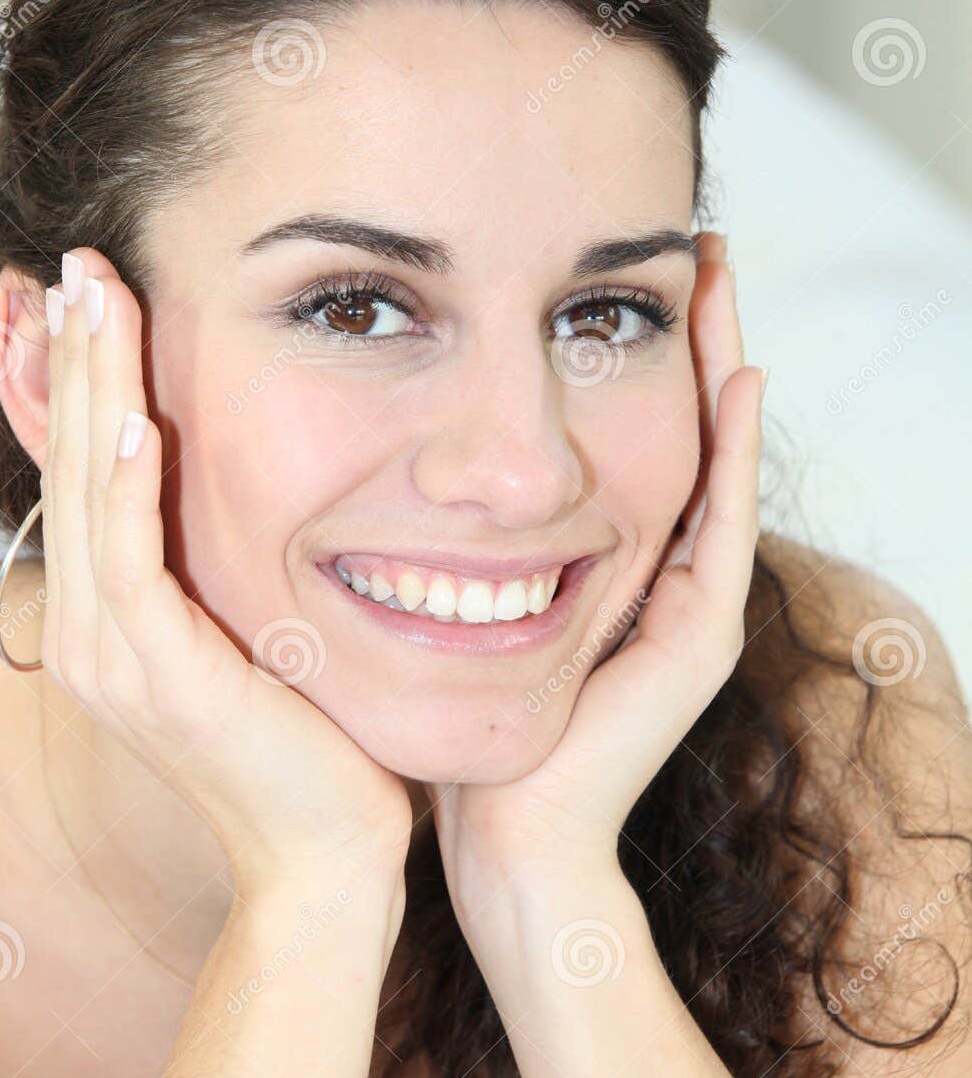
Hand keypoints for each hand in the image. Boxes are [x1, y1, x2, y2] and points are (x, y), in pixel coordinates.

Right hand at [39, 248, 410, 889]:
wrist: (324, 861)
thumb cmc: (312, 748)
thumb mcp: (261, 635)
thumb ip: (231, 567)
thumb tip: (256, 491)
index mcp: (111, 621)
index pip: (83, 476)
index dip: (79, 382)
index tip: (90, 297)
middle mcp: (89, 633)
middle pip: (68, 467)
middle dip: (71, 358)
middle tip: (75, 263)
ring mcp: (110, 658)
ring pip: (87, 494)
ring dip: (90, 389)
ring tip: (92, 296)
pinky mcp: (154, 677)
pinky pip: (128, 561)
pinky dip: (126, 483)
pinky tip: (134, 412)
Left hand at [431, 232, 764, 901]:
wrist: (495, 832)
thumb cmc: (453, 728)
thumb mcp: (428, 604)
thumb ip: (414, 537)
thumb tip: (342, 460)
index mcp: (595, 560)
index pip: (621, 431)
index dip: (617, 351)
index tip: (600, 270)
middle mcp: (654, 569)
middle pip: (680, 426)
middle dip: (683, 337)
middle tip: (685, 245)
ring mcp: (689, 601)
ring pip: (715, 458)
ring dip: (720, 366)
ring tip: (715, 278)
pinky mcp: (700, 634)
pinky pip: (728, 522)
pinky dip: (734, 452)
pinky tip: (736, 378)